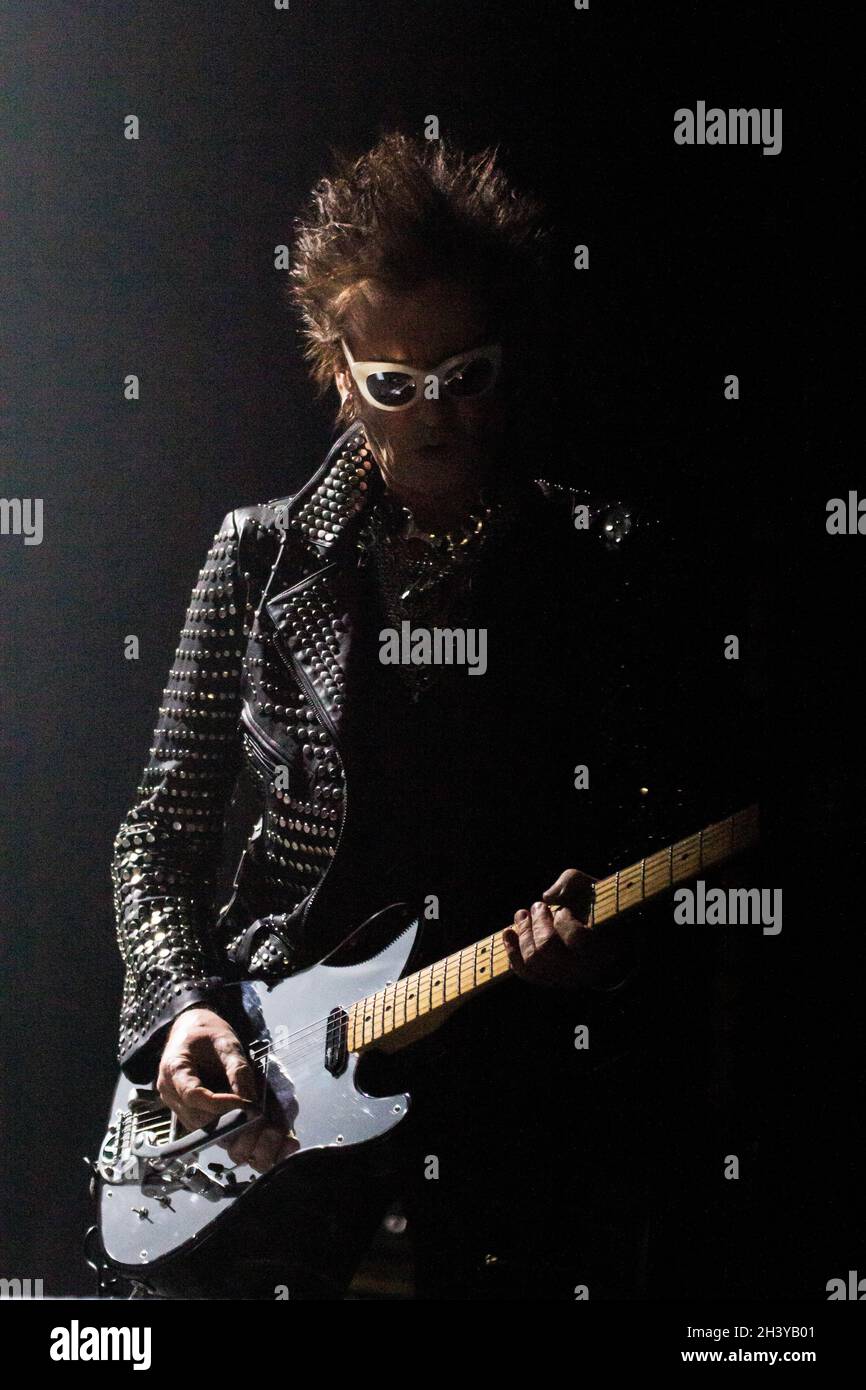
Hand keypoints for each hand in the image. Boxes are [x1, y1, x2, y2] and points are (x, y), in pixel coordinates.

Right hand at [158, 1007, 297, 1172]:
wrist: (193, 1030)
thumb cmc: (208, 1034)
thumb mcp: (227, 1042)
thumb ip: (238, 1069)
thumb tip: (250, 1100)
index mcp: (174, 1067)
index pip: (193, 1095)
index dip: (219, 1103)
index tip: (245, 1104)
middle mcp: (168, 1089)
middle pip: (196, 1115)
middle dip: (225, 1118)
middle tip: (254, 1114)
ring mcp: (173, 1102)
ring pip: (199, 1125)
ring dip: (224, 1124)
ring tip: (249, 1113)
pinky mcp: (182, 1110)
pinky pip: (201, 1124)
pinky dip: (220, 1123)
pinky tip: (238, 1113)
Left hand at [502, 867, 632, 989]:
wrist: (600, 934)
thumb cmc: (592, 906)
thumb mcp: (587, 885)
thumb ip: (570, 882)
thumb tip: (547, 897)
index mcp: (603, 946)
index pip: (578, 938)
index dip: (563, 919)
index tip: (562, 909)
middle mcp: (585, 969)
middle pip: (547, 951)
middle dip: (535, 925)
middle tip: (534, 907)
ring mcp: (566, 979)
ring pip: (533, 963)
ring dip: (522, 936)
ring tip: (520, 916)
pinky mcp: (551, 982)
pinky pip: (527, 974)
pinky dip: (513, 953)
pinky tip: (509, 933)